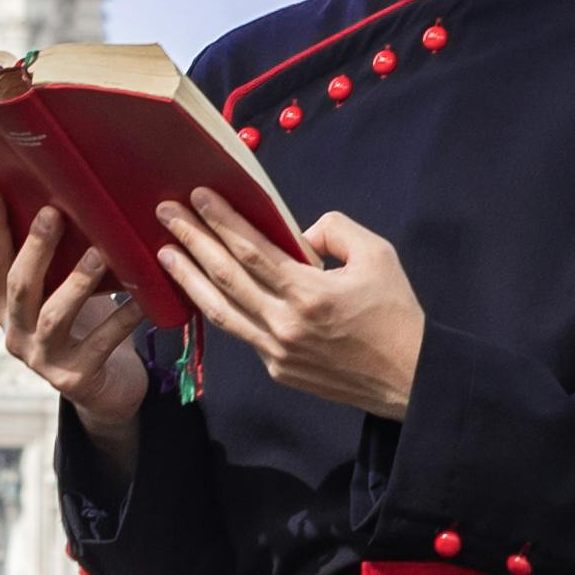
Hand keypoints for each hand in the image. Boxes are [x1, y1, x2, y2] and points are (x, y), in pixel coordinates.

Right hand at [0, 188, 145, 461]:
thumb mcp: (61, 294)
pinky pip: (101, 343)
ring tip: (100, 253)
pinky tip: (141, 300)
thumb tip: (66, 200)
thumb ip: (54, 264)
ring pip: (55, 316)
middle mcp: (16, 334)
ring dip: (77, 282)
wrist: (106, 391)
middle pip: (20, 286)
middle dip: (36, 248)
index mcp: (7, 309)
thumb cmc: (84, 327)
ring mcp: (43, 360)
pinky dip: (122, 319)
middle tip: (53, 212)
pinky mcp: (75, 379)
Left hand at [155, 195, 424, 420]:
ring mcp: (276, 351)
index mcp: (309, 292)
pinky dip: (219, 309)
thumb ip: (334, 231)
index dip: (221, 221)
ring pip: (220, 311)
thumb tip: (298, 234)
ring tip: (165, 252)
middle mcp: (284, 324)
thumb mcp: (377, 255)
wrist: (409, 379)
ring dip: (189, 278)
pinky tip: (203, 291)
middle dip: (192, 240)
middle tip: (165, 213)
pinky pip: (242, 333)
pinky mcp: (277, 370)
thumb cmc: (395, 313)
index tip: (198, 196)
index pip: (251, 249)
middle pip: (225, 276)